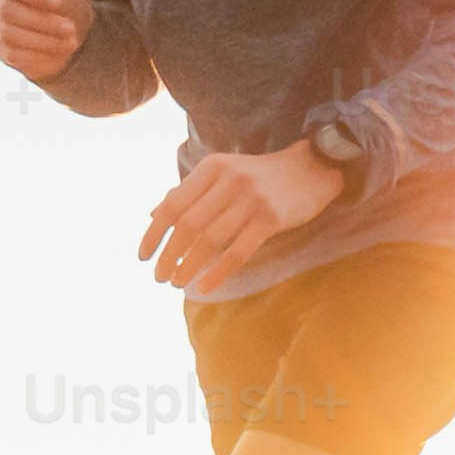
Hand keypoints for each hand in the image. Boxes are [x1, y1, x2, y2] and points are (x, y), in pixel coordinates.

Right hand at [0, 0, 90, 83]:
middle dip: (42, 21)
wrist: (73, 33)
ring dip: (43, 40)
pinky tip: (58, 53)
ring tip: (71, 42)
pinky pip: (11, 55)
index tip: (59, 2)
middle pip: (9, 12)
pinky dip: (37, 54)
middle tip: (70, 28)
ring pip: (10, 35)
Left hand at [140, 143, 339, 292]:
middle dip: (169, 255)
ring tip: (177, 283)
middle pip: (188, 224)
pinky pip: (238, 252)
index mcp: (211, 168)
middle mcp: (229, 180)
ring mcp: (251, 199)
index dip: (154, 233)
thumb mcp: (222, 174)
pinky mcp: (271, 218)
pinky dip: (217, 272)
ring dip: (188, 266)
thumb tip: (152, 215)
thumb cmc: (259, 177)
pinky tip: (203, 287)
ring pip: (210, 240)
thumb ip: (190, 192)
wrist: (311, 169)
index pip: (172, 204)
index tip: (143, 256)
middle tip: (159, 277)